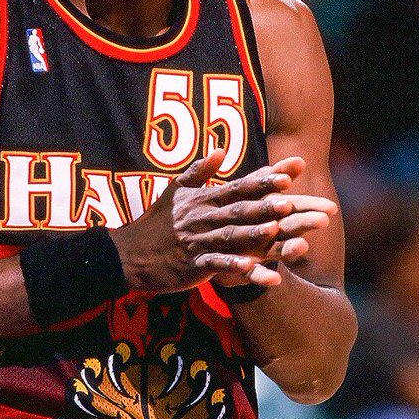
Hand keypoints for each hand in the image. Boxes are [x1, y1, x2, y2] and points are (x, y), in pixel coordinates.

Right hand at [111, 149, 336, 294]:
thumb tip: (220, 149)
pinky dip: (236, 266)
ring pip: (232, 236)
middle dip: (265, 205)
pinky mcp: (194, 265)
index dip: (263, 182)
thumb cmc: (155, 223)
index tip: (287, 175)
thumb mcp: (174, 191)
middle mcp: (204, 218)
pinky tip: (256, 269)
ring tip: (278, 230)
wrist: (127, 254)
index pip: (239, 187)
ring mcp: (199, 242)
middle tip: (291, 201)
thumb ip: (199, 171)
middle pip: (240, 210)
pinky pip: (218, 265)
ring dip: (255, 233)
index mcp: (204, 200)